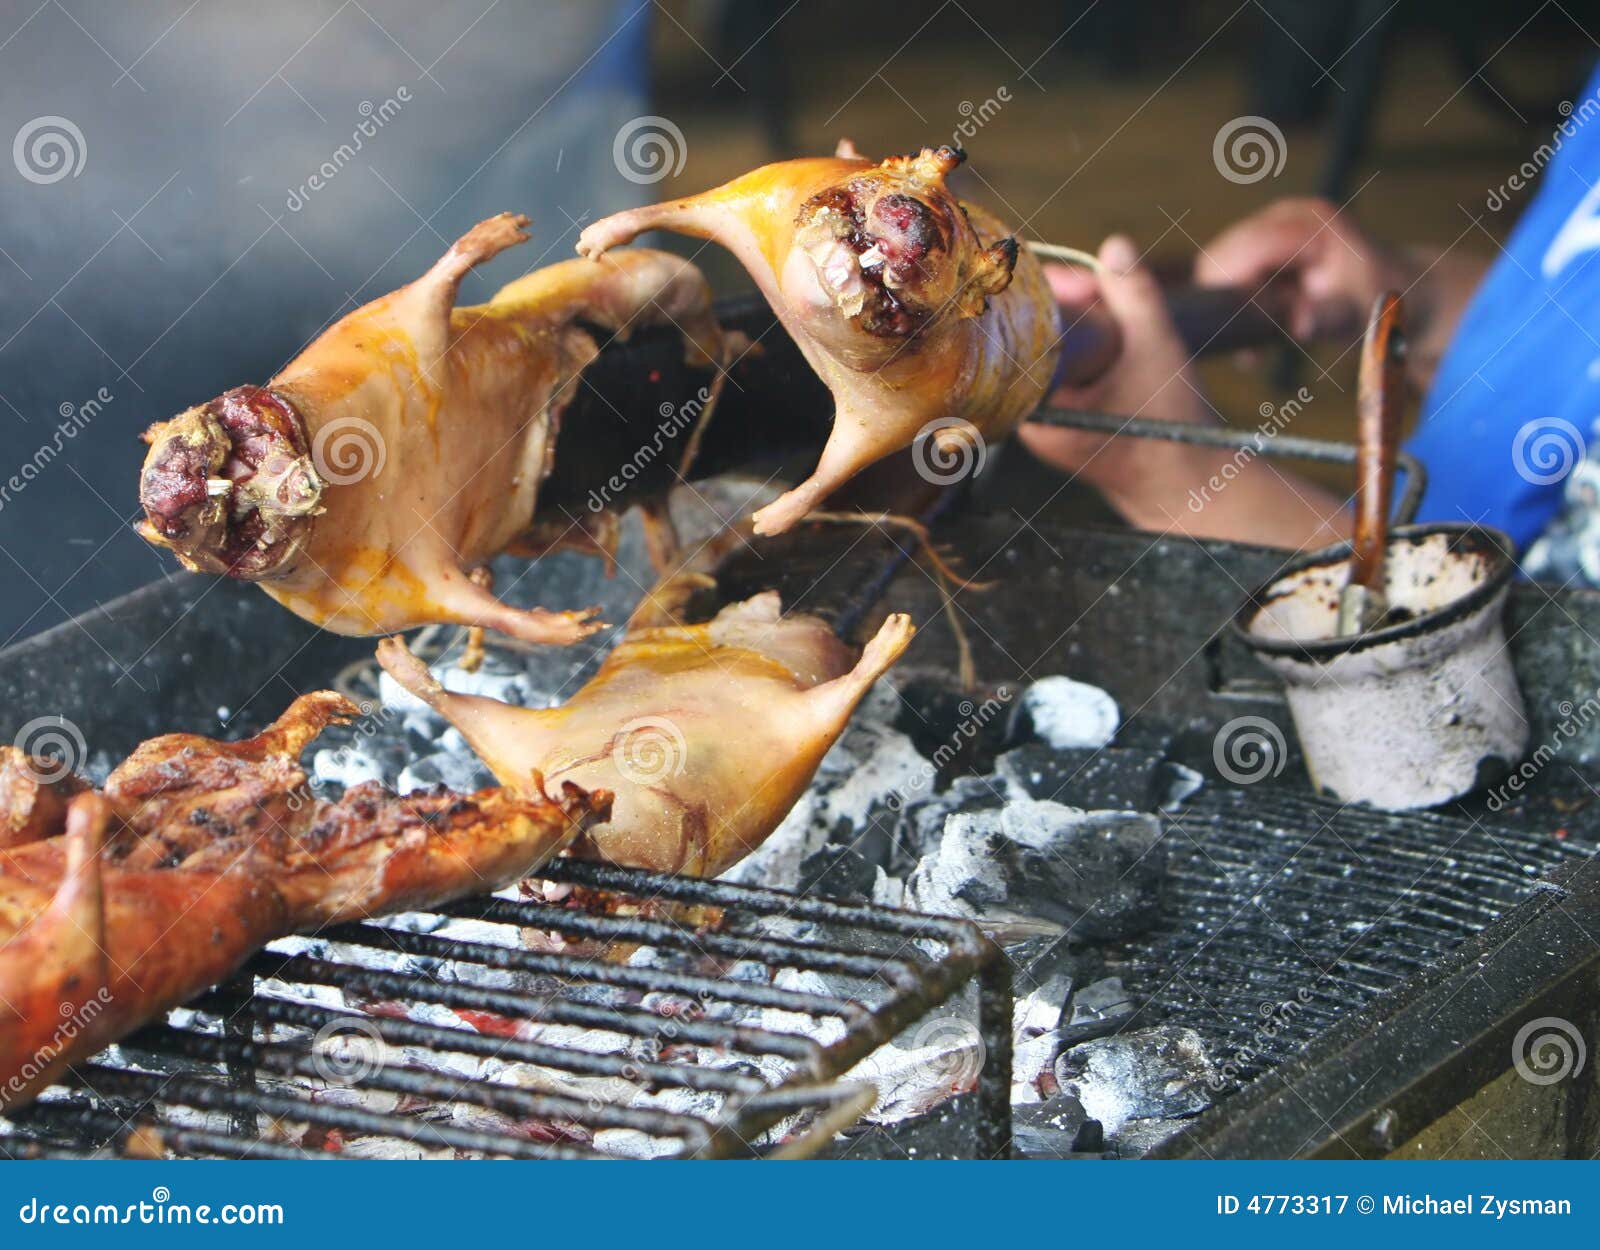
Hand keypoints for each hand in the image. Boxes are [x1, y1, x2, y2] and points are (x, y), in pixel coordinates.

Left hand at [1020, 235, 1211, 494]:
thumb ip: (1135, 295)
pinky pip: (1059, 365)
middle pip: (1030, 340)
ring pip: (1046, 351)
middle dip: (1062, 303)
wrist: (1184, 485)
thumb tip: (1114, 245)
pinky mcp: (1058, 416)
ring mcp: (1041, 419)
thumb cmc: (1171, 429)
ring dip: (1074, 320)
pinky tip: (1105, 321)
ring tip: (1104, 297)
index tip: (1079, 281)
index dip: (1047, 298)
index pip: (1023, 338)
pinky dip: (1081, 340)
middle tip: (1095, 282)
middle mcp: (1028, 418)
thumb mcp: (1159, 350)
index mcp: (1038, 412)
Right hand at [1194, 196, 1404, 341]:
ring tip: (1258, 342)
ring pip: (1218, 263)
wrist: (1402, 289)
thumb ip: (1329, 316)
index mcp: (1312, 224)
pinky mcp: (1264, 240)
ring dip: (1229, 304)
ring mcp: (1273, 224)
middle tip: (1249, 349)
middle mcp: (1287, 215)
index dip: (1227, 290)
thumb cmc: (1382, 303)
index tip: (1236, 335)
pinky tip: (1260, 325)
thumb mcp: (1361, 314)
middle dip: (1225, 302)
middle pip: (1221, 255)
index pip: (1244, 248)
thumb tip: (1302, 324)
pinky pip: (1229, 268)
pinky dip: (1236, 300)